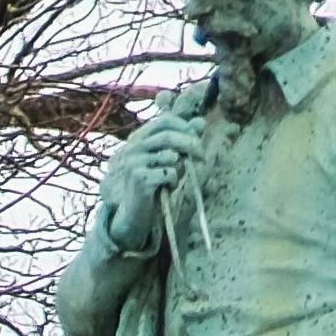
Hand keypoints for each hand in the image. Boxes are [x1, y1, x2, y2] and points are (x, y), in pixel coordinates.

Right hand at [102, 102, 207, 246]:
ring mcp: (134, 162)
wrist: (133, 215)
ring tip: (175, 178)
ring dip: (181, 167)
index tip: (197, 137)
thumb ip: (183, 140)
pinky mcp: (139, 179)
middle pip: (169, 136)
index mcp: (138, 139)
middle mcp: (133, 147)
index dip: (184, 125)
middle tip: (202, 156)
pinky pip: (169, 173)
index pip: (164, 120)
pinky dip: (174, 181)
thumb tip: (200, 122)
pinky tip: (168, 188)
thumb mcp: (169, 160)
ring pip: (171, 155)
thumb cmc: (153, 186)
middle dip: (190, 144)